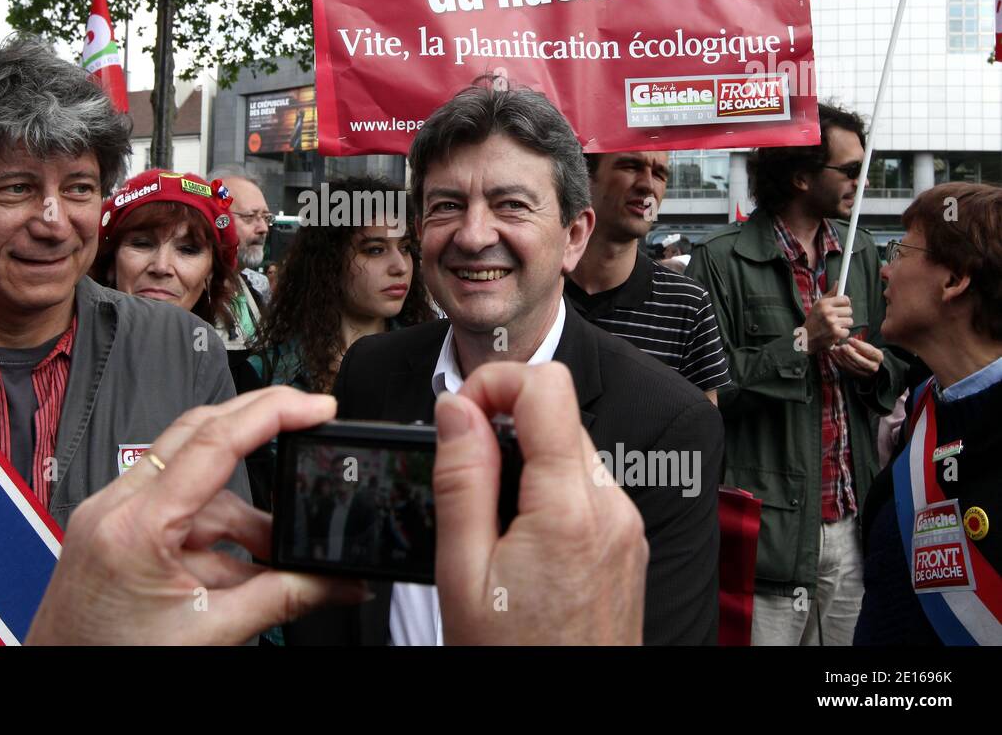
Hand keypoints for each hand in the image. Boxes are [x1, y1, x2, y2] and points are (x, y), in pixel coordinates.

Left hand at [26, 386, 369, 644]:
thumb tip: (338, 582)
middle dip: (262, 424)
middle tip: (313, 422)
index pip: (214, 442)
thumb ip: (282, 599)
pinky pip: (180, 508)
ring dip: (247, 512)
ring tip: (282, 560)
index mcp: (135, 526)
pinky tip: (249, 567)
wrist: (59, 687)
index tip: (317, 405)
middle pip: (200, 434)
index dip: (273, 413)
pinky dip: (222, 531)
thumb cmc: (110, 664)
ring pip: (197, 480)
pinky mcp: (116, 530)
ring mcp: (112, 515)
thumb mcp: (210, 632)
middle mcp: (116, 506)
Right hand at [433, 362, 647, 644]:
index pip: (548, 387)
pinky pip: (584, 489)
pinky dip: (546, 494)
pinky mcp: (627, 543)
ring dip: (524, 464)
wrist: (566, 721)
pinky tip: (519, 541)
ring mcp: (626, 526)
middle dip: (504, 428)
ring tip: (490, 523)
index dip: (495, 383)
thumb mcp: (462, 571)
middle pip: (558, 416)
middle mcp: (612, 508)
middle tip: (463, 476)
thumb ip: (462, 479)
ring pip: (569, 451)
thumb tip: (457, 408)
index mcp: (571, 509)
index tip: (460, 414)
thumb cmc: (513, 659)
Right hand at [802, 286, 852, 352]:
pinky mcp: (835, 333)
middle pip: (849, 310)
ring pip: (850, 321)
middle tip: (836, 318)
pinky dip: (842, 333)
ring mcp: (832, 322)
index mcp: (824, 303)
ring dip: (844, 324)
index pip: (845, 299)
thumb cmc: (814, 319)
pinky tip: (834, 332)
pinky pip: (847, 331)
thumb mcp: (819, 304)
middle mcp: (827, 312)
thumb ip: (831, 294)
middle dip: (844, 315)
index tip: (842, 306)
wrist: (806, 337)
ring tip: (834, 325)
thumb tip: (838, 282)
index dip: (845, 303)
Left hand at [830, 336, 882, 377]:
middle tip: (842, 346)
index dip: (859, 345)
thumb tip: (849, 340)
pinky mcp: (855, 376)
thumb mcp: (867, 347)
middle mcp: (873, 367)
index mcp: (878, 357)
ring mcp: (864, 373)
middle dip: (850, 353)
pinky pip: (845, 369)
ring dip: (842, 358)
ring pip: (852, 366)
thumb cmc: (865, 352)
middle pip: (861, 361)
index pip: (869, 351)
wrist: (866, 363)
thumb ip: (859, 344)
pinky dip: (837, 362)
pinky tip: (832, 355)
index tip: (849, 339)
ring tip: (836, 349)